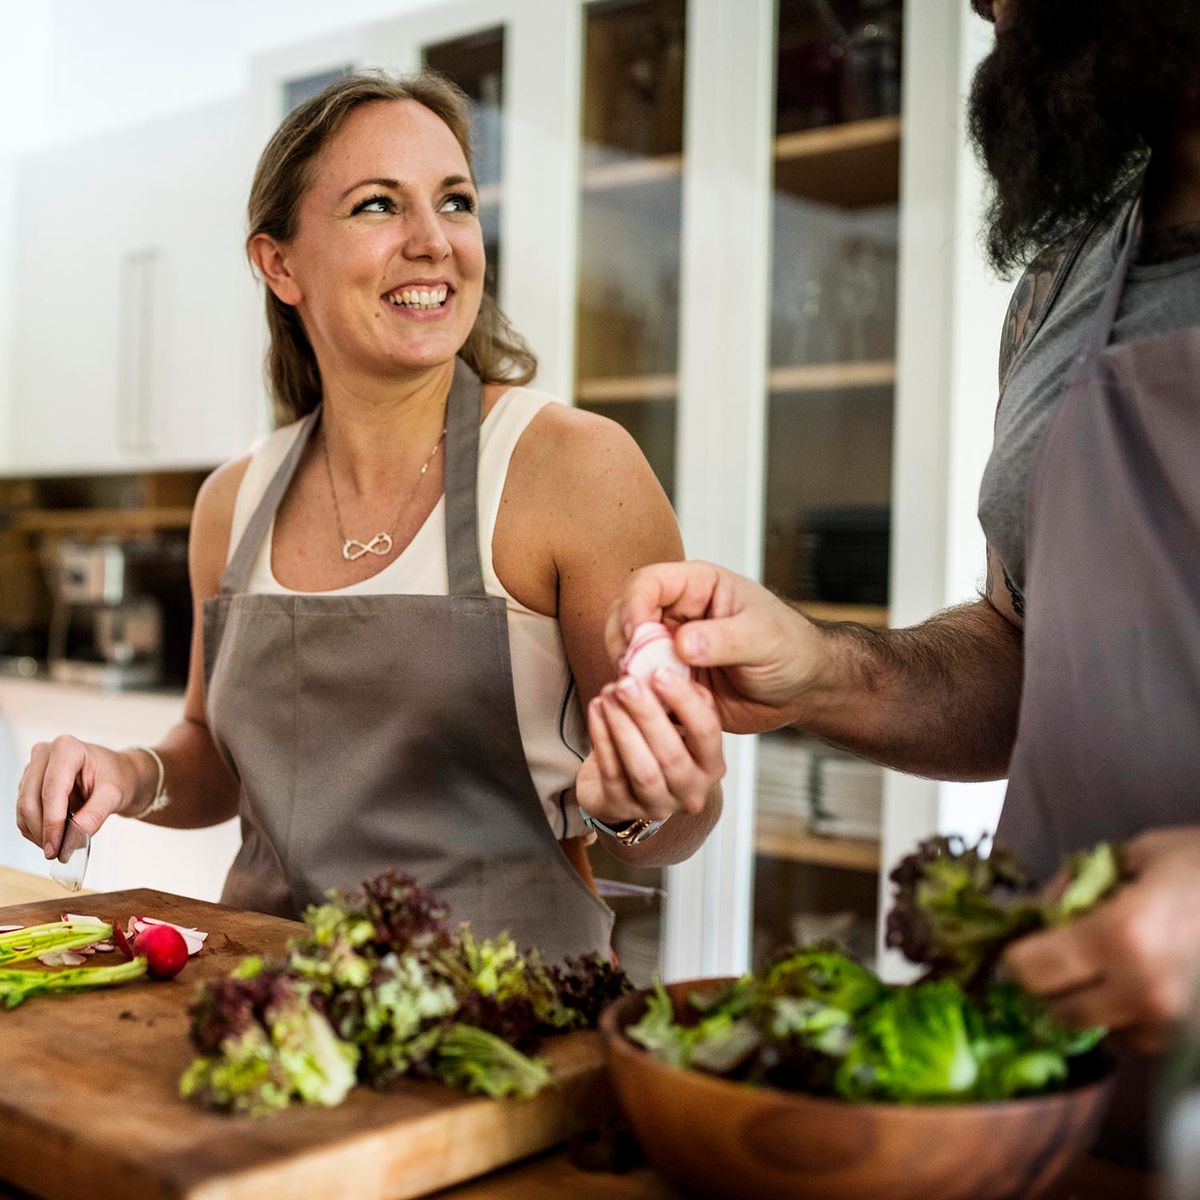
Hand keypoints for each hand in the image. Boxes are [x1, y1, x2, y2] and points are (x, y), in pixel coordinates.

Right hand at [15, 737, 145, 858]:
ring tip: (61, 844)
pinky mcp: (28, 784)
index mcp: (67, 749)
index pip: (52, 791)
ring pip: (24, 809)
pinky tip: (55, 835)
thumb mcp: (114, 795)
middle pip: (31, 801)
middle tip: (57, 853)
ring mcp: (34, 769)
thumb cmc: (118, 777)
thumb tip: (73, 839)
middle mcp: (45, 754)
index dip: (52, 823)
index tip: (56, 848)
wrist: (117, 775)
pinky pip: (24, 814)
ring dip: (39, 833)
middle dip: (43, 832)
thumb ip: (95, 815)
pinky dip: (36, 830)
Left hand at [575, 668, 724, 824]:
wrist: (625, 788)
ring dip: (622, 726)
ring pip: (641, 768)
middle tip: (627, 683)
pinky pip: (611, 772)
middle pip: (671, 753)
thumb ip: (676, 695)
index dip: (685, 702)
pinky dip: (602, 738)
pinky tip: (596, 710)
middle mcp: (690, 791)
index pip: (707, 733)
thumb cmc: (654, 746)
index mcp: (711, 764)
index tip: (661, 672)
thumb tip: (664, 659)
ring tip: (608, 694)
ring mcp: (656, 805)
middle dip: (647, 713)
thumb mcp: (675, 721)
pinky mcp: (621, 808)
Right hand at [605, 560, 823, 734]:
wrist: (801, 689)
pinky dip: (642, 698)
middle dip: (622, 643)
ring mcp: (670, 648)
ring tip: (647, 693)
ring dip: (629, 674)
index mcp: (698, 587)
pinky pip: (643, 686)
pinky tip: (655, 710)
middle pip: (624, 616)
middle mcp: (677, 614)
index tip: (637, 637)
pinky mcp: (671, 680)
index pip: (648, 583)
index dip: (634, 607)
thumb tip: (683, 644)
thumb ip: (724, 639)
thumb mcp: (764, 639)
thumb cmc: (791, 649)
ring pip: (627, 653)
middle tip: (633, 671)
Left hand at [1004, 827, 1199, 1053]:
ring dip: (1087, 1003)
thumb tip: (1033, 915)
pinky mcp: (1188, 1041)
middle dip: (1047, 985)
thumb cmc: (1199, 864)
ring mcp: (1172, 1024)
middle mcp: (1144, 990)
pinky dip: (1122, 1017)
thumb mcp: (1129, 856)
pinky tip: (1134, 981)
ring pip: (1095, 1031)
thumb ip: (1072, 886)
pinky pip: (1134, 1039)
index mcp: (1122, 937)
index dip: (1016, 957)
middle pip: (1058, 1011)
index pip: (1033, 971)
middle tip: (1053, 957)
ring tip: (1103, 966)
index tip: (1018, 944)